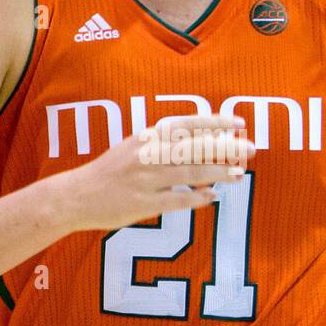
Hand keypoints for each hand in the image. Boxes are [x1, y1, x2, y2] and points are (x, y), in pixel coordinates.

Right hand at [63, 114, 254, 232]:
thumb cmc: (109, 172)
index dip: (214, 122)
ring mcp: (144, 179)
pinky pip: (177, 200)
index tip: (238, 122)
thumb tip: (199, 143)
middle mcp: (146, 154)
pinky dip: (197, 198)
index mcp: (145, 137)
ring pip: (190, 172)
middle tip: (250, 149)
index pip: (186, 124)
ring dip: (218, 172)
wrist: (75, 196)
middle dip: (225, 148)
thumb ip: (161, 144)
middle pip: (194, 147)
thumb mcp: (132, 147)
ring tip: (239, 174)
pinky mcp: (142, 204)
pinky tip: (213, 197)